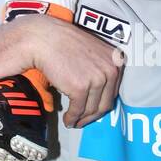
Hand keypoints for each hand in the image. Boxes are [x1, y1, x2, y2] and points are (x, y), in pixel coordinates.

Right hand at [0, 15, 122, 127]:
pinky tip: (67, 120)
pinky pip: (78, 110)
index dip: (102, 104)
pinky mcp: (80, 88)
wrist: (44, 39)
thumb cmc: (64, 43)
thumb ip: (101, 68)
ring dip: (82, 119)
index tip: (94, 111)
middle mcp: (110, 70)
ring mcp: (97, 79)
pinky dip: (72, 118)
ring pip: (92, 109)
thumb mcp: (94, 51)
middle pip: (105, 103)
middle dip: (93, 115)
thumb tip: (100, 94)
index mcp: (116, 61)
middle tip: (83, 121)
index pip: (113, 91)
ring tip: (74, 122)